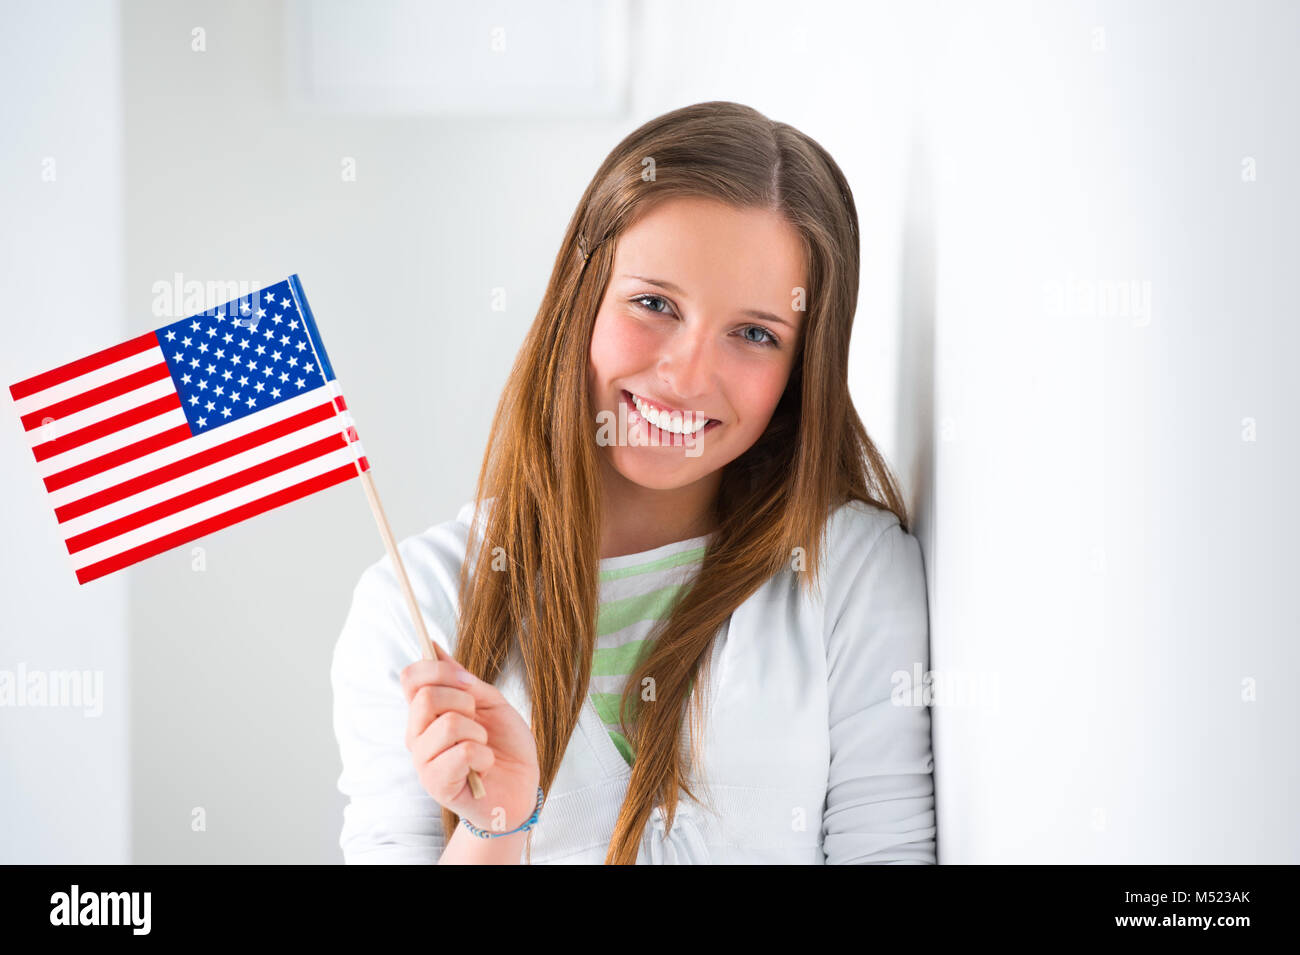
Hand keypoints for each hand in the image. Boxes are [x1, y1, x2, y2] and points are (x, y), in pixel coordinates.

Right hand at [400, 658, 539, 832]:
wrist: (522, 788)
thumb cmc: (505, 747)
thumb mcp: (491, 703)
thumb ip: (463, 680)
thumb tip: (433, 647)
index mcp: (428, 713)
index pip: (411, 678)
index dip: (437, 669)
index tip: (466, 680)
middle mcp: (418, 735)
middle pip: (425, 697)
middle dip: (464, 701)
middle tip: (477, 721)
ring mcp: (423, 761)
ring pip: (447, 724)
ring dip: (478, 732)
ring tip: (483, 747)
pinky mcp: (436, 784)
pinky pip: (463, 752)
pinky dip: (484, 755)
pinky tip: (484, 767)